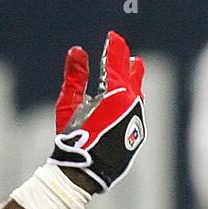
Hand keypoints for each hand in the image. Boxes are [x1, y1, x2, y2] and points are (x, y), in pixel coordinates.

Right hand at [50, 30, 145, 192]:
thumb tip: (76, 50)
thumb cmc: (75, 138)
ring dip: (133, 80)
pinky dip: (134, 98)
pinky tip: (132, 98)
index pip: (116, 61)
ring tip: (134, 70)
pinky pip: (138, 108)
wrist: (88, 170)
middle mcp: (131, 102)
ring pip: (137, 92)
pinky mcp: (137, 132)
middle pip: (132, 75)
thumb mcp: (69, 105)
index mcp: (115, 91)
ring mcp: (137, 117)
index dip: (114, 47)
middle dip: (127, 62)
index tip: (112, 37)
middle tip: (126, 54)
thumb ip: (75, 77)